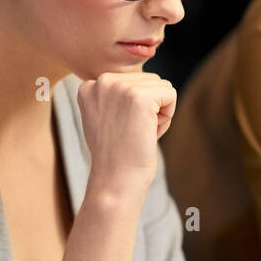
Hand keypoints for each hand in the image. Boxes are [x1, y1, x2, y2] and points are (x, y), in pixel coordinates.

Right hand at [77, 71, 176, 190]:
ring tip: (138, 133)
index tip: (121, 129)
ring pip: (162, 87)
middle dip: (150, 107)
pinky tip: (149, 132)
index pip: (132, 81)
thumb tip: (142, 81)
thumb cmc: (115, 155)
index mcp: (90, 84)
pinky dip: (167, 116)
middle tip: (132, 132)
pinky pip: (170, 94)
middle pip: (149, 80)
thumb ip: (116, 96)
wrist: (115, 179)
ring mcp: (119, 87)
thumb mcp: (105, 116)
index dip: (135, 109)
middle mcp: (102, 81)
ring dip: (159, 112)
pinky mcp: (139, 96)